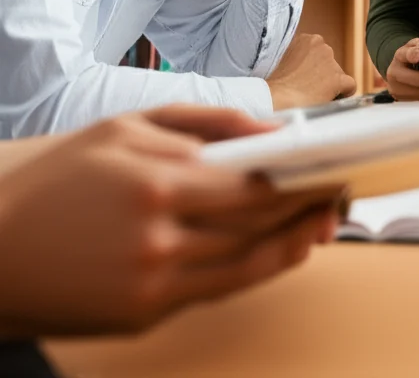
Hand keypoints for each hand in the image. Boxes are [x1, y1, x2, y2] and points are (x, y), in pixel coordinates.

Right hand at [0, 105, 347, 337]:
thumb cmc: (56, 175)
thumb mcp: (130, 125)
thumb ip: (211, 124)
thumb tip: (275, 132)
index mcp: (157, 185)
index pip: (256, 189)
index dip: (303, 182)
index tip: (335, 171)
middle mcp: (159, 242)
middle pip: (259, 230)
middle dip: (307, 211)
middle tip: (340, 194)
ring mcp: (151, 287)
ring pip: (246, 268)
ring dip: (292, 245)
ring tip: (321, 223)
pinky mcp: (142, 316)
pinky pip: (215, 291)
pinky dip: (252, 270)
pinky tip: (274, 250)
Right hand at [267, 32, 355, 110]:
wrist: (275, 99)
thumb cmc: (275, 85)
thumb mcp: (283, 61)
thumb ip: (299, 59)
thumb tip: (308, 68)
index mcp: (307, 39)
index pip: (318, 54)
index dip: (312, 68)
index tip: (303, 78)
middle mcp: (322, 46)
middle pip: (329, 63)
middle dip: (322, 75)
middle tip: (307, 89)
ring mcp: (331, 62)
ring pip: (338, 75)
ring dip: (330, 85)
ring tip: (313, 97)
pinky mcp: (338, 78)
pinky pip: (350, 86)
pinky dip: (344, 93)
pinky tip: (331, 100)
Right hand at [386, 38, 418, 101]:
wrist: (400, 74)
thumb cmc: (410, 58)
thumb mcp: (411, 47)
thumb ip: (417, 45)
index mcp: (397, 60)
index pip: (405, 56)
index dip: (412, 55)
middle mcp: (395, 79)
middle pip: (417, 81)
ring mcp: (401, 93)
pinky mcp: (409, 102)